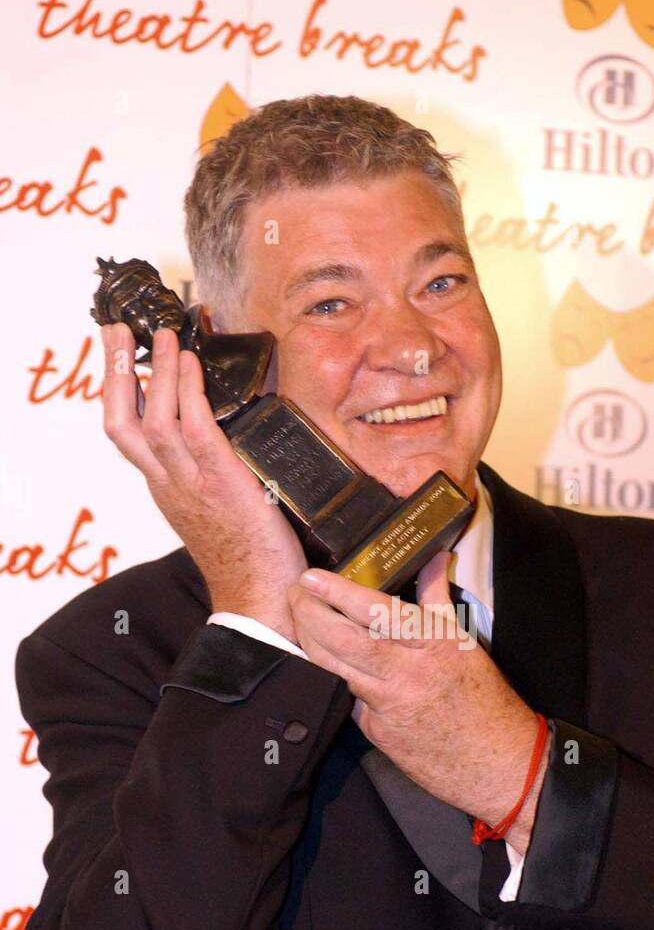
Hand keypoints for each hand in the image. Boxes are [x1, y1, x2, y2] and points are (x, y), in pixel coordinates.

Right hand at [101, 323, 306, 640]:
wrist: (261, 597)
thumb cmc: (249, 559)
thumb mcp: (217, 511)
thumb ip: (209, 477)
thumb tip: (227, 441)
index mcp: (165, 490)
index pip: (130, 436)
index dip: (123, 395)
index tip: (125, 360)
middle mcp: (168, 485)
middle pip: (122, 423)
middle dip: (116, 374)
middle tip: (118, 332)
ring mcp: (191, 484)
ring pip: (154, 420)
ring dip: (156, 372)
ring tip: (161, 335)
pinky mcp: (221, 483)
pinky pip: (196, 428)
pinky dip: (190, 393)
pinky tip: (192, 366)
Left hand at [287, 551, 549, 850]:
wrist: (499, 762)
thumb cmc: (486, 699)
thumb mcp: (465, 642)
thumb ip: (437, 599)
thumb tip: (432, 558)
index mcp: (433, 644)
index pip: (375, 611)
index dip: (337, 592)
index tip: (312, 577)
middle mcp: (407, 672)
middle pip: (340, 639)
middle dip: (308, 613)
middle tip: (294, 593)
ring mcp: (387, 706)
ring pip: (332, 668)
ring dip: (308, 642)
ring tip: (297, 619)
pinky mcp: (376, 733)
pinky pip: (345, 699)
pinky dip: (331, 678)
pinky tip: (316, 660)